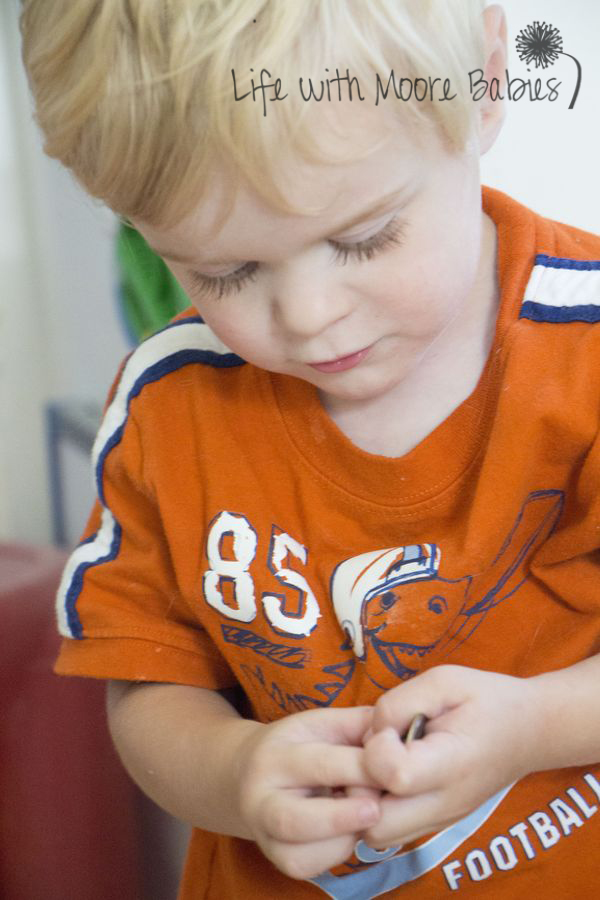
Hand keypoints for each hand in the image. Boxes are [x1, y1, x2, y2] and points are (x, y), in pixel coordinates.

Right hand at [235, 705, 381, 878]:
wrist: (248, 772)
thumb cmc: (299, 744)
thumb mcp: (323, 722)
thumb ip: (358, 724)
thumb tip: (397, 734)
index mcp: (274, 754)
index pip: (321, 765)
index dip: (364, 770)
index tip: (394, 770)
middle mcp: (259, 797)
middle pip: (296, 819)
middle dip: (345, 816)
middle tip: (377, 808)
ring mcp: (263, 833)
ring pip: (299, 853)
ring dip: (342, 839)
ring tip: (363, 817)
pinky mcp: (276, 858)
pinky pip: (307, 867)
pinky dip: (335, 854)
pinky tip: (347, 832)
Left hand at [361, 665, 539, 848]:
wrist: (530, 729)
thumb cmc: (486, 699)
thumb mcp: (444, 680)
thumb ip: (399, 703)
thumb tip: (371, 732)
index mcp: (452, 764)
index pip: (395, 775)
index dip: (378, 747)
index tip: (392, 727)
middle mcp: (445, 804)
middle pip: (376, 824)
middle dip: (360, 786)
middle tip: (374, 751)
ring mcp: (440, 821)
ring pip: (378, 835)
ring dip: (367, 800)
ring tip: (382, 761)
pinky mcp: (435, 824)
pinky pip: (390, 831)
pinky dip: (380, 807)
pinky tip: (391, 771)